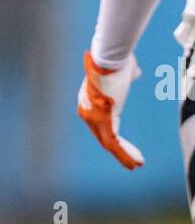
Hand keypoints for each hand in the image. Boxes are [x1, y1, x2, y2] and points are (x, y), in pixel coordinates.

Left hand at [77, 50, 143, 169]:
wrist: (106, 57)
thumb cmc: (114, 60)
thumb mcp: (120, 71)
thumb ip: (126, 75)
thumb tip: (135, 72)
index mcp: (87, 103)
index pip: (100, 126)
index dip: (114, 138)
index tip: (123, 145)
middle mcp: (87, 113)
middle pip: (103, 137)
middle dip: (120, 150)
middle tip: (132, 162)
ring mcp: (93, 118)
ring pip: (108, 143)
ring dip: (123, 156)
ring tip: (136, 165)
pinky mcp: (103, 120)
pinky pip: (112, 142)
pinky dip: (124, 153)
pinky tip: (134, 162)